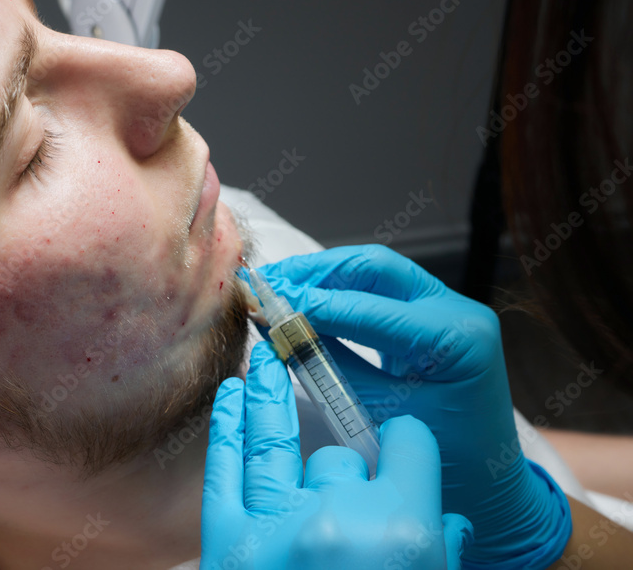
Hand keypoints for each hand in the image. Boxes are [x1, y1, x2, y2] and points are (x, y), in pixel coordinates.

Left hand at [201, 341, 471, 569]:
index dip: (407, 440)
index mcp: (401, 526)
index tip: (400, 440)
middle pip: (340, 453)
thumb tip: (449, 521)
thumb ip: (443, 547)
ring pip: (273, 438)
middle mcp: (337, 518)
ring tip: (264, 358)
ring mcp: (274, 526)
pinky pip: (224, 470)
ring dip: (268, 395)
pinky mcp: (227, 543)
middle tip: (333, 430)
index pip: (409, 445)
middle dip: (345, 455)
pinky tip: (231, 396)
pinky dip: (227, 428)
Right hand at [259, 245, 571, 567]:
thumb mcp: (377, 414)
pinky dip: (341, 289)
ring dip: (325, 275)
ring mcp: (450, 309)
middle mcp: (458, 311)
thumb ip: (328, 366)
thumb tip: (279, 331)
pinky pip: (381, 289)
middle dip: (316, 271)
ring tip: (279, 285)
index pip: (367, 306)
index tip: (265, 301)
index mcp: (456, 339)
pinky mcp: (434, 316)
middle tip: (269, 283)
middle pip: (374, 267)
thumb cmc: (442, 462)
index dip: (310, 301)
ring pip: (375, 271)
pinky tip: (308, 298)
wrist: (488, 485)